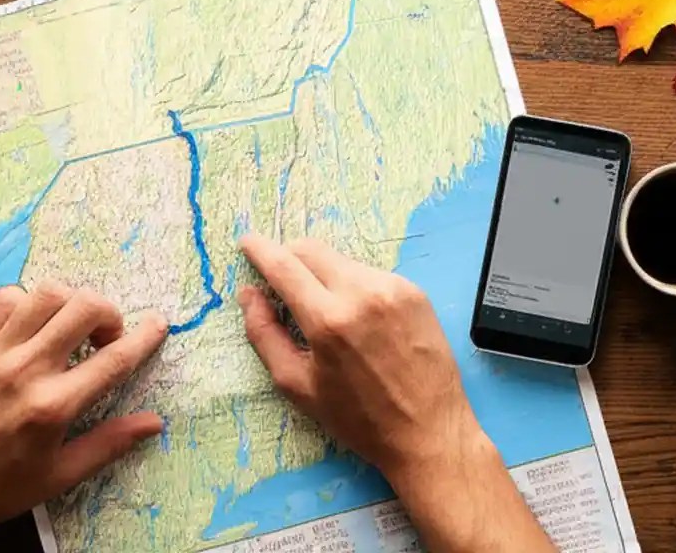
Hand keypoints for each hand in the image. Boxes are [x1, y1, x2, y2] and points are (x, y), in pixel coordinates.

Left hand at [0, 283, 167, 551]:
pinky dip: (28, 303)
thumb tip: (153, 423)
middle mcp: (26, 370)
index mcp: (53, 406)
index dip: (144, 337)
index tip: (159, 325)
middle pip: (83, 308)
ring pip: (45, 294)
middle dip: (109, 313)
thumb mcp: (57, 477)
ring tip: (71, 327)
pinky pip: (5, 300)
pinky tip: (31, 327)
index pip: (114, 359)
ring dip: (70, 302)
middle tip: (106, 337)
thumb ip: (108, 444)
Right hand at [236, 234, 476, 478]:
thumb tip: (248, 295)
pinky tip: (359, 317)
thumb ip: (265, 335)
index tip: (247, 242)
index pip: (284, 265)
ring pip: (341, 261)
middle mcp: (362, 293)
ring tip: (325, 309)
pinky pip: (370, 274)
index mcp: (328, 320)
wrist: (428, 432)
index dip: (260, 249)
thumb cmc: (358, 418)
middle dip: (288, 256)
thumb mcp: (298, 385)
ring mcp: (393, 288)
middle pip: (311, 250)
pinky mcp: (414, 292)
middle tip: (279, 277)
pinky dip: (353, 285)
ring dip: (322, 273)